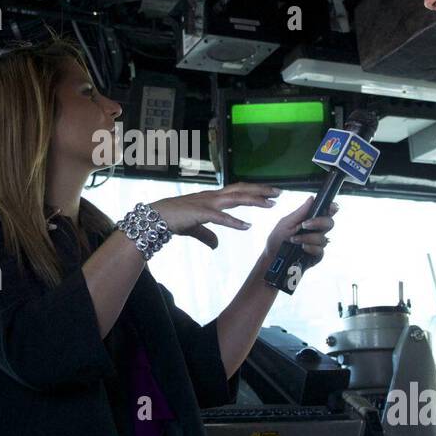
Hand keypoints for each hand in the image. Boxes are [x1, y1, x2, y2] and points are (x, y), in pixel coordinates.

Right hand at [149, 183, 281, 248]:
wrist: (155, 217)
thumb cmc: (174, 219)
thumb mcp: (195, 228)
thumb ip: (207, 235)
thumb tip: (216, 245)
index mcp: (212, 198)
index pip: (238, 190)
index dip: (255, 190)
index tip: (271, 192)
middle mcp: (212, 197)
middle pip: (241, 190)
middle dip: (261, 190)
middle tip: (279, 191)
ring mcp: (207, 203)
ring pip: (235, 198)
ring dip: (253, 200)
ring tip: (270, 204)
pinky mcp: (200, 213)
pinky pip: (220, 217)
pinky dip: (234, 221)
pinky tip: (246, 226)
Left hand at [263, 196, 337, 270]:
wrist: (272, 258)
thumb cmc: (278, 239)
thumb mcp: (286, 223)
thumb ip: (300, 212)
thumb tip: (312, 198)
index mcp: (310, 220)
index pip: (326, 212)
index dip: (332, 208)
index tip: (330, 207)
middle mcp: (316, 231)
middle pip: (330, 223)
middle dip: (319, 222)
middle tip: (305, 224)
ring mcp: (317, 244)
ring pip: (323, 238)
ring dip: (307, 238)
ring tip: (294, 240)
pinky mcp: (317, 256)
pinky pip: (320, 250)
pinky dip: (310, 248)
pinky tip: (302, 248)